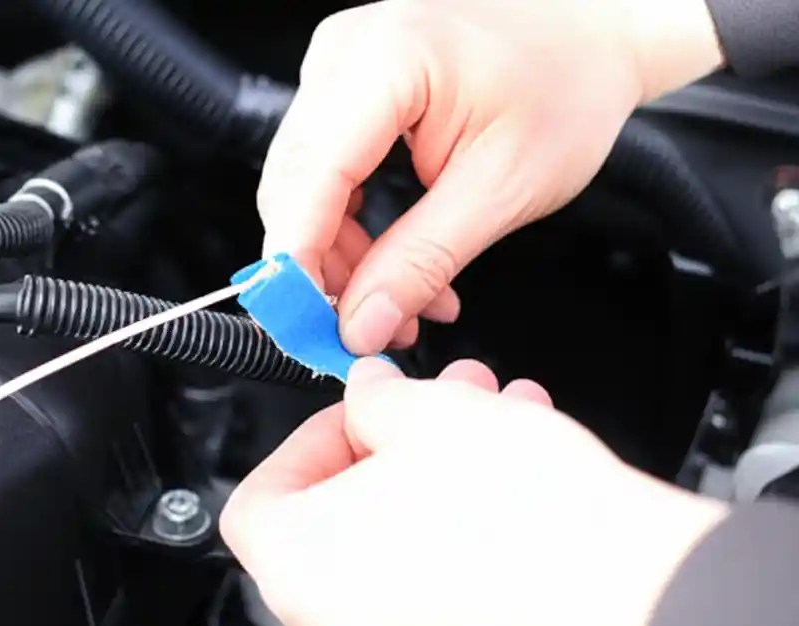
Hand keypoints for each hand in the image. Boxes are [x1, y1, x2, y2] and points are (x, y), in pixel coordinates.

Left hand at [220, 358, 727, 625]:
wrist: (643, 613)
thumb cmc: (530, 525)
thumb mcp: (433, 415)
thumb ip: (378, 399)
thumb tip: (370, 396)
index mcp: (297, 569)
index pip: (260, 499)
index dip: (311, 442)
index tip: (362, 418)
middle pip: (339, 528)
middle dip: (395, 456)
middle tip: (442, 415)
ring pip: (403, 565)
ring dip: (441, 496)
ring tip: (504, 443)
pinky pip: (448, 613)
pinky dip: (473, 556)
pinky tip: (529, 505)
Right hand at [257, 0, 724, 353]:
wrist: (592, 37)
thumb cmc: (567, 86)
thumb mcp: (502, 190)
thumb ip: (422, 261)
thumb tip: (361, 321)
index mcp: (384, 61)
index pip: (309, 180)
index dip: (297, 263)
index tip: (306, 329)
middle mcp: (345, 53)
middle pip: (293, 187)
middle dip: (322, 269)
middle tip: (367, 326)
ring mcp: (339, 63)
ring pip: (302, 187)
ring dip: (340, 254)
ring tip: (400, 300)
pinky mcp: (345, 84)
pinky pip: (322, 170)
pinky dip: (349, 223)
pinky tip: (391, 258)